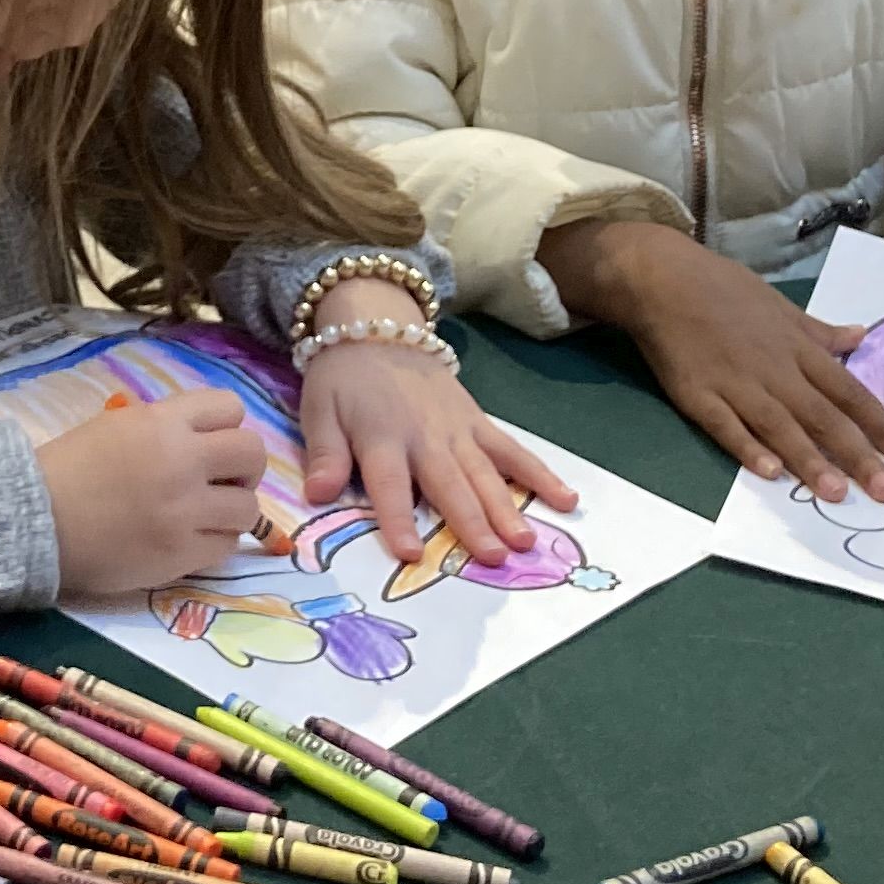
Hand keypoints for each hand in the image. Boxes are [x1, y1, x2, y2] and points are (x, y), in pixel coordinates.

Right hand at [44, 388, 269, 594]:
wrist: (33, 522)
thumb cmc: (65, 471)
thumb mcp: (113, 428)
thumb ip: (161, 428)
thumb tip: (197, 441)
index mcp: (161, 422)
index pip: (229, 407)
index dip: (226, 427)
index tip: (211, 445)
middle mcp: (182, 461)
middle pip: (252, 452)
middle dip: (243, 468)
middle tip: (222, 482)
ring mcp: (186, 510)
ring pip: (248, 505)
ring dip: (232, 510)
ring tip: (207, 517)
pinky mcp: (182, 553)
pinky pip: (228, 545)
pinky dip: (216, 542)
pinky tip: (192, 540)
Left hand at [298, 330, 578, 565]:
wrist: (377, 326)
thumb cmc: (343, 379)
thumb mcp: (319, 411)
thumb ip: (324, 455)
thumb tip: (318, 494)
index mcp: (381, 437)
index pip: (389, 485)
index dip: (398, 518)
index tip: (410, 553)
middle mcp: (425, 436)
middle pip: (449, 484)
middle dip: (471, 522)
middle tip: (493, 557)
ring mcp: (458, 429)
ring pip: (485, 473)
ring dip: (507, 508)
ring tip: (525, 541)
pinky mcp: (479, 421)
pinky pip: (512, 450)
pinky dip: (540, 474)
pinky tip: (565, 500)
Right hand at [546, 218, 883, 502]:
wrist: (662, 278)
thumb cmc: (723, 289)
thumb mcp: (781, 305)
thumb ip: (820, 331)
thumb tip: (861, 336)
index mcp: (799, 348)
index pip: (850, 392)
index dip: (882, 427)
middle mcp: (776, 369)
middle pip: (824, 416)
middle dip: (858, 454)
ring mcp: (736, 383)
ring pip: (780, 426)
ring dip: (809, 460)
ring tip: (836, 494)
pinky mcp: (697, 395)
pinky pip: (726, 426)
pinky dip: (747, 447)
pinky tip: (768, 472)